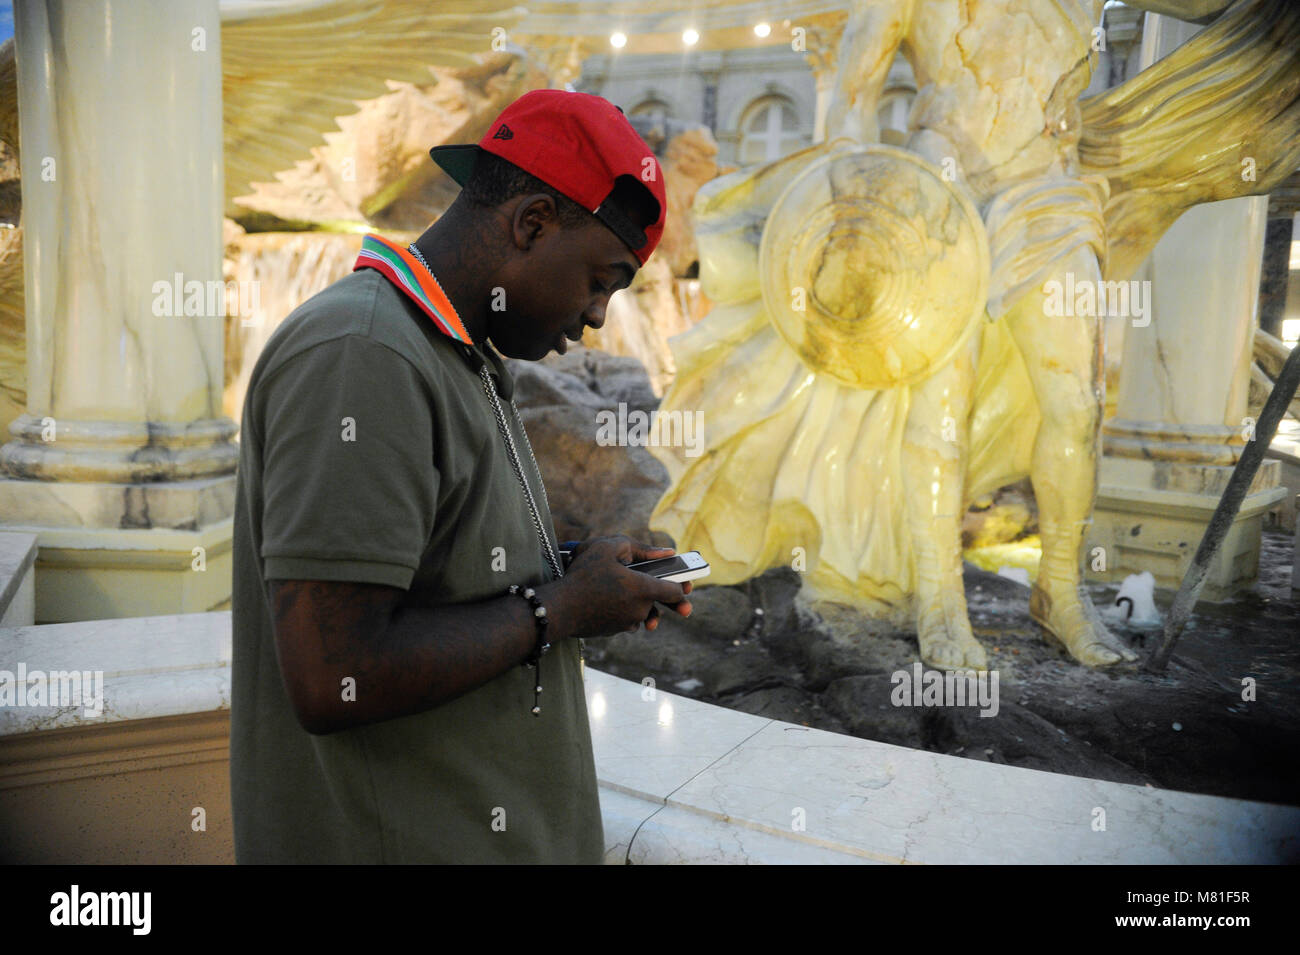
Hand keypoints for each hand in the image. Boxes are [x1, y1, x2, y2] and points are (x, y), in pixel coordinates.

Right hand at [540, 536, 692, 639]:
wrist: (558, 607)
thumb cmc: (582, 575)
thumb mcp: (607, 548)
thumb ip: (639, 547)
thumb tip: (666, 554)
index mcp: (642, 588)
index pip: (673, 591)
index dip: (682, 586)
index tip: (688, 585)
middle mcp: (638, 609)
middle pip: (658, 604)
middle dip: (668, 602)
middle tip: (685, 608)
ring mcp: (626, 623)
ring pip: (642, 612)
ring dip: (641, 605)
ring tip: (630, 596)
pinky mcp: (614, 631)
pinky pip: (626, 619)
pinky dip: (624, 611)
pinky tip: (611, 601)